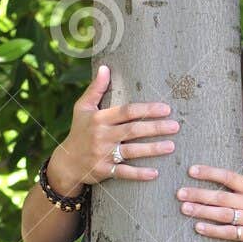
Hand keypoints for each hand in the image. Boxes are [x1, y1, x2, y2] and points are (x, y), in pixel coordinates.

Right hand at [53, 65, 180, 185]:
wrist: (67, 162)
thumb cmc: (79, 131)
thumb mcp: (83, 108)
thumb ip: (95, 88)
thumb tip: (105, 67)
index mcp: (99, 118)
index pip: (126, 111)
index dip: (146, 109)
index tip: (166, 109)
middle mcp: (102, 135)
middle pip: (133, 130)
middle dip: (155, 128)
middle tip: (175, 126)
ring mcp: (103, 154)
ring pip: (131, 151)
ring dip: (152, 149)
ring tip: (171, 146)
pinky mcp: (104, 171)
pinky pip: (124, 172)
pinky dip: (139, 174)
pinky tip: (155, 173)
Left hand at [176, 133, 242, 241]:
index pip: (230, 177)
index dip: (210, 173)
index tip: (191, 170)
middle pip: (223, 197)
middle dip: (200, 194)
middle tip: (180, 193)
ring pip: (223, 214)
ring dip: (202, 211)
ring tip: (184, 208)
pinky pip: (228, 233)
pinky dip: (213, 230)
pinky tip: (197, 227)